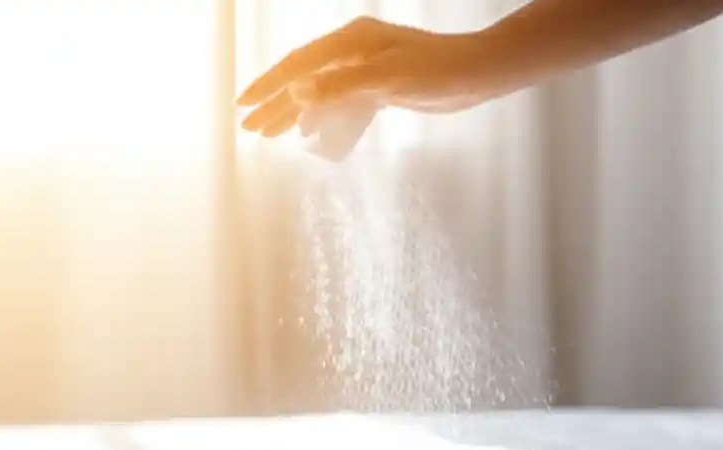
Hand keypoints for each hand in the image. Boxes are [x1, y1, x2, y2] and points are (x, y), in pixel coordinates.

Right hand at [236, 16, 492, 142]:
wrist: (479, 73)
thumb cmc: (437, 70)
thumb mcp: (387, 78)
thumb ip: (341, 86)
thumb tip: (297, 94)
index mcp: (350, 40)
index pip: (298, 64)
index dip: (269, 86)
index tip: (244, 106)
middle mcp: (353, 50)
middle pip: (304, 79)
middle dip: (276, 104)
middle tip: (248, 128)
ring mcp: (366, 68)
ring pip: (322, 93)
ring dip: (297, 114)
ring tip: (270, 135)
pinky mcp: (381, 86)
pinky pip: (343, 104)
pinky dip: (327, 120)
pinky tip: (312, 136)